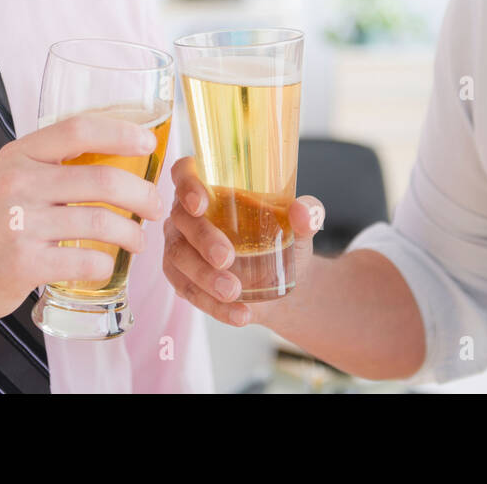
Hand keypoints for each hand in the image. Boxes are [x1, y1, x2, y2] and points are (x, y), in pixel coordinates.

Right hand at [0, 108, 165, 329]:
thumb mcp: (11, 178)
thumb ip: (53, 163)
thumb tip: (121, 154)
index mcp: (19, 155)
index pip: (78, 130)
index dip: (121, 132)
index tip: (149, 144)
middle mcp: (18, 184)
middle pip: (102, 179)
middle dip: (142, 194)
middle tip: (156, 207)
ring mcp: (20, 225)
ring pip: (101, 222)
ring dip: (132, 234)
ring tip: (138, 239)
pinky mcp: (24, 264)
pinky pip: (86, 261)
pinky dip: (106, 264)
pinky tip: (107, 264)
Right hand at [162, 156, 323, 326]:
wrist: (284, 278)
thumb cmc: (284, 236)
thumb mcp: (300, 225)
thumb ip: (306, 214)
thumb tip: (304, 211)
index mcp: (211, 185)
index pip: (184, 172)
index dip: (187, 183)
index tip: (201, 203)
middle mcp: (188, 213)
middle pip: (182, 219)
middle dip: (202, 239)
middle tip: (226, 257)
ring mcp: (180, 245)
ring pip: (179, 258)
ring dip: (205, 277)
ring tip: (235, 292)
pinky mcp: (181, 278)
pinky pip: (189, 291)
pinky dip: (214, 306)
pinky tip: (240, 314)